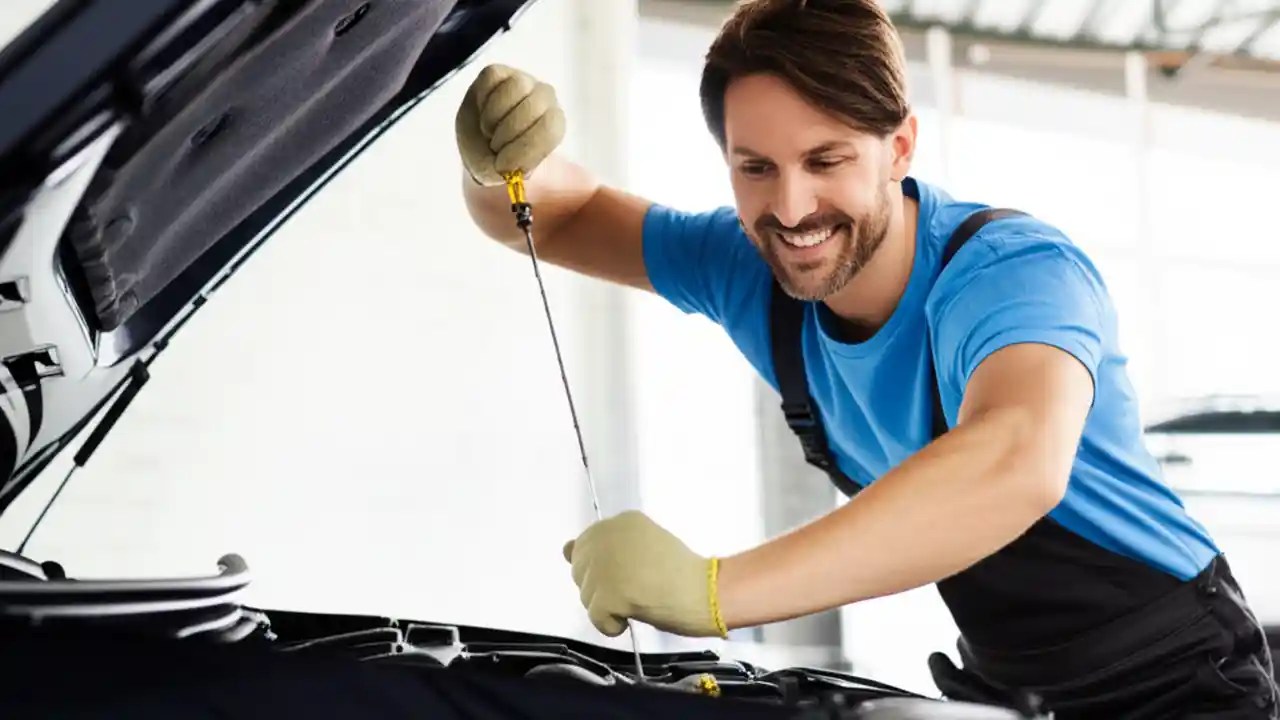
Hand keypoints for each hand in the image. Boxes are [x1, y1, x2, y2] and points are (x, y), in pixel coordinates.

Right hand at [455, 63, 565, 186]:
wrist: (477, 144)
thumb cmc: (497, 157)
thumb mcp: (506, 170)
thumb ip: (514, 167)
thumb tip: (510, 167)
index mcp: (553, 125)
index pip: (550, 129)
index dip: (525, 148)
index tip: (503, 164)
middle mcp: (545, 99)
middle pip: (533, 108)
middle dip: (507, 134)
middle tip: (494, 146)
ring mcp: (523, 82)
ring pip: (516, 88)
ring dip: (494, 117)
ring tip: (489, 130)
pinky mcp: (498, 72)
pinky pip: (491, 80)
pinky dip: (481, 100)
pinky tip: (482, 112)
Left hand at [562, 510, 726, 638]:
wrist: (706, 591)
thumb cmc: (682, 572)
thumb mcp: (643, 544)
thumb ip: (608, 545)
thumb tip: (566, 550)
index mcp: (621, 521)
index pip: (586, 545)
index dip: (602, 567)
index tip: (625, 575)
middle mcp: (609, 535)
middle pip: (581, 570)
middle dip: (601, 586)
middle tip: (634, 590)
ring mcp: (606, 565)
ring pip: (586, 596)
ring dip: (608, 607)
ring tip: (639, 601)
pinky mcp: (609, 593)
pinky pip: (596, 617)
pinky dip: (611, 625)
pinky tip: (633, 616)